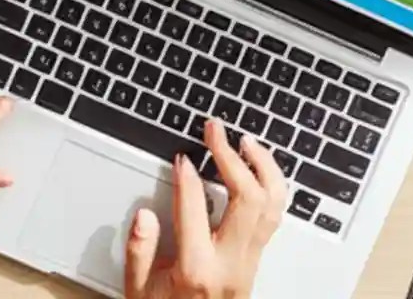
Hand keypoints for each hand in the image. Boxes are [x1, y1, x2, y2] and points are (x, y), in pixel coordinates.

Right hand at [124, 119, 286, 298]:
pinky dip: (271, 185)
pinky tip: (260, 169)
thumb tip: (144, 215)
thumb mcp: (137, 291)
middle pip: (248, 198)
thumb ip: (139, 252)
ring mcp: (249, 261)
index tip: (181, 157)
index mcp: (197, 268)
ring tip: (245, 142)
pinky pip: (274, 216)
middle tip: (215, 130)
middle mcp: (231, 263)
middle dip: (232, 156)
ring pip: (272, 205)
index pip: (196, 206)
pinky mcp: (257, 260)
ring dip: (263, 167)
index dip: (188, 175)